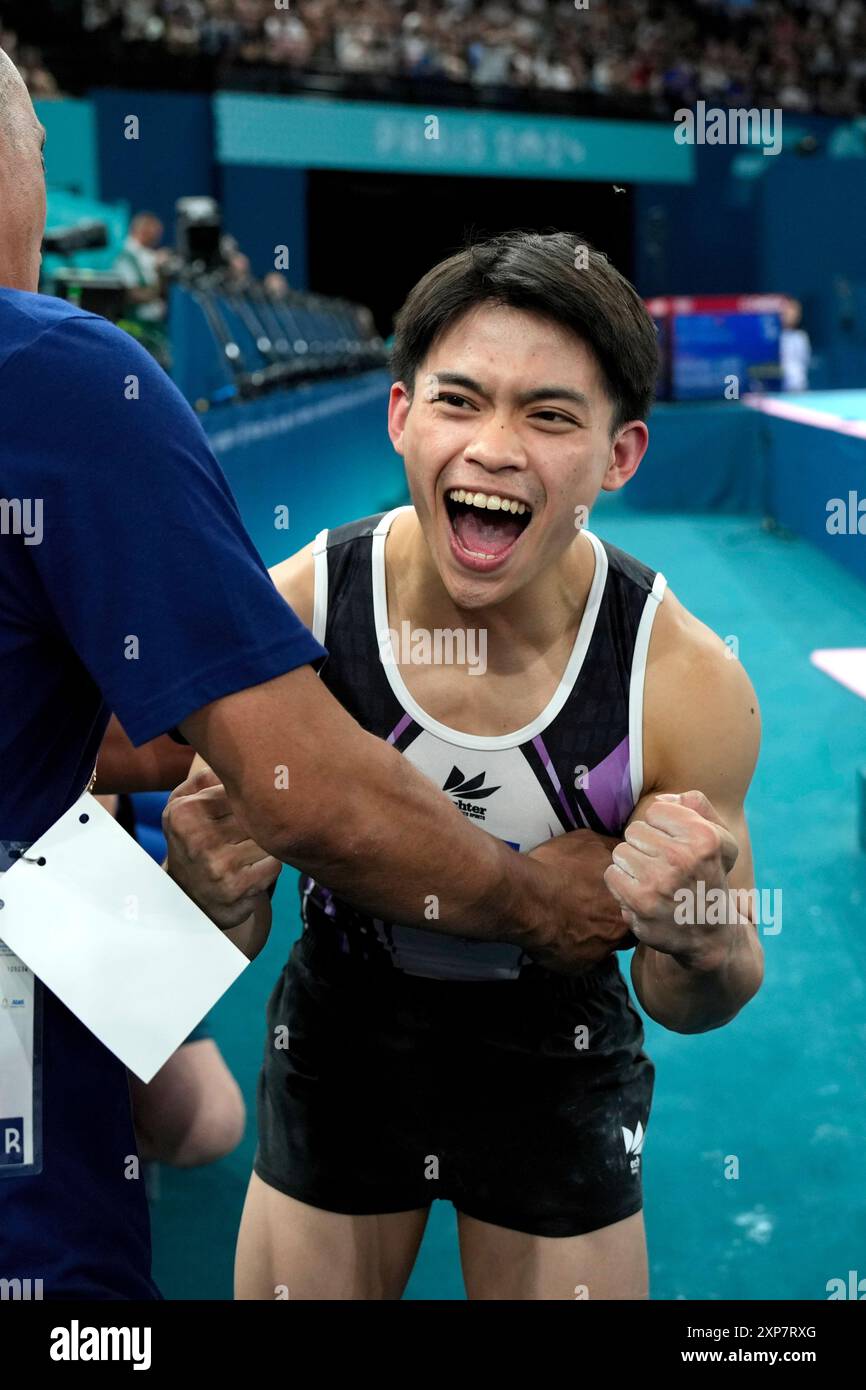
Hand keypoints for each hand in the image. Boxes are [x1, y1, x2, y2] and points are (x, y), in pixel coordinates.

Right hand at [162, 767, 281, 929]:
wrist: (194, 900)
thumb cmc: (198, 841)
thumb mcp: (187, 805)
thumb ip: (204, 777)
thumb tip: (236, 752)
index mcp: (183, 812)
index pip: (237, 790)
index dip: (251, 796)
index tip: (253, 802)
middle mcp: (195, 839)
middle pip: (254, 814)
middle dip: (262, 821)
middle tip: (256, 829)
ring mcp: (214, 867)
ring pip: (267, 839)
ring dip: (268, 845)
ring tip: (250, 852)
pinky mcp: (235, 890)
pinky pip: (274, 864)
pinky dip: (271, 867)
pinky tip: (254, 871)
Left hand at [524, 829, 637, 973]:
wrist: (530, 899)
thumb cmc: (552, 935)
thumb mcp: (579, 964)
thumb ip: (600, 958)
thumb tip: (607, 956)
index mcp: (626, 923)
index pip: (636, 921)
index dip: (623, 919)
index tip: (610, 919)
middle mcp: (626, 888)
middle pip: (630, 887)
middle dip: (618, 891)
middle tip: (594, 895)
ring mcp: (610, 859)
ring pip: (618, 862)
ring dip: (607, 868)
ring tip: (583, 875)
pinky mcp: (591, 838)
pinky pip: (596, 843)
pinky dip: (586, 851)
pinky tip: (570, 858)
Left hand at [603, 790, 739, 970]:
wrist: (709, 934)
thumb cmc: (709, 877)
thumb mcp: (721, 839)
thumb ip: (697, 806)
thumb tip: (664, 799)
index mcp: (704, 838)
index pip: (656, 811)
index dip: (663, 828)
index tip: (678, 846)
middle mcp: (683, 858)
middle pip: (635, 830)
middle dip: (646, 846)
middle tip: (665, 867)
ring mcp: (660, 882)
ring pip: (621, 851)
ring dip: (633, 865)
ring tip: (654, 880)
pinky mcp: (640, 903)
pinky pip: (611, 874)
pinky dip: (622, 884)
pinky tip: (642, 894)